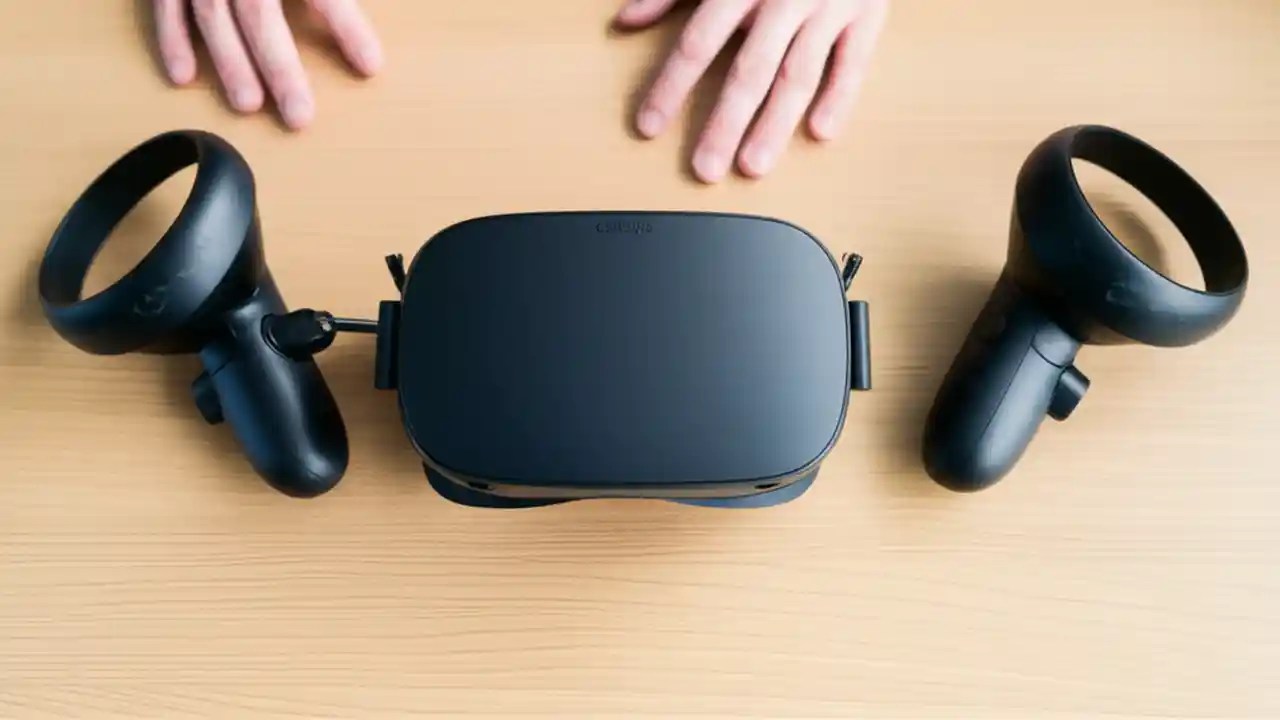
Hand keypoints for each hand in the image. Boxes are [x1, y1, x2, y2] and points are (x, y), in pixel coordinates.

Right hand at [153, 0, 383, 129]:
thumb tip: (362, 25)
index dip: (347, 26)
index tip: (372, 66)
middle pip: (260, 12)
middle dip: (280, 66)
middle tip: (300, 117)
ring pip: (212, 14)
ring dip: (228, 63)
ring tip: (248, 106)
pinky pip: (164, 2)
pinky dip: (171, 38)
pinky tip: (184, 77)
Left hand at [616, 0, 886, 182]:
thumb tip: (625, 20)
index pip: (697, 43)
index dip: (671, 87)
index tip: (649, 126)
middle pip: (749, 70)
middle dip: (725, 124)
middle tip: (705, 169)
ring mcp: (827, 7)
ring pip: (798, 75)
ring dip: (775, 125)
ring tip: (753, 166)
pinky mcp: (867, 14)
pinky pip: (854, 62)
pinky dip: (840, 97)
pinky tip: (820, 132)